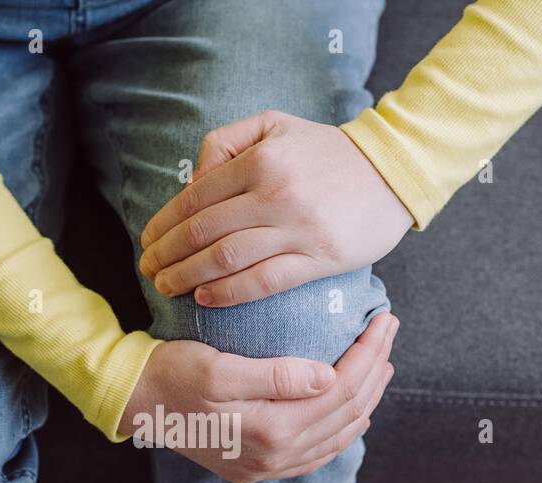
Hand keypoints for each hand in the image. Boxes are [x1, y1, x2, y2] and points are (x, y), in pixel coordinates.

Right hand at [119, 312, 397, 482]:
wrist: (132, 403)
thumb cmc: (170, 374)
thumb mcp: (216, 368)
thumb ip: (274, 375)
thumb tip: (328, 376)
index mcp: (270, 431)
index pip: (339, 390)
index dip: (367, 353)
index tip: (382, 318)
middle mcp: (275, 457)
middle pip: (346, 414)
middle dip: (374, 371)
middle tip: (388, 332)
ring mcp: (267, 468)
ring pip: (337, 437)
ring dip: (365, 400)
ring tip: (380, 366)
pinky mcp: (257, 467)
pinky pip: (315, 454)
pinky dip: (341, 430)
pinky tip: (351, 411)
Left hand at [139, 111, 412, 307]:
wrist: (393, 170)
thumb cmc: (327, 151)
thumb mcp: (275, 126)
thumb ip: (227, 143)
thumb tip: (194, 180)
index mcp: (260, 160)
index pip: (195, 198)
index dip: (164, 223)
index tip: (147, 241)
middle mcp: (274, 194)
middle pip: (203, 232)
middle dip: (167, 254)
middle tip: (148, 270)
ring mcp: (298, 229)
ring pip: (227, 258)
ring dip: (188, 276)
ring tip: (167, 288)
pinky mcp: (320, 258)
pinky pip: (264, 280)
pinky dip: (230, 292)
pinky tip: (207, 298)